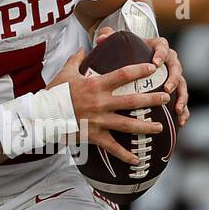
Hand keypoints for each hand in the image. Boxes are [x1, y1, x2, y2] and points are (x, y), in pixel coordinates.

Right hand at [49, 46, 172, 167]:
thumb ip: (77, 60)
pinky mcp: (94, 136)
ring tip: (159, 128)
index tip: (153, 68)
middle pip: (132, 100)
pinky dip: (126, 155)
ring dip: (146, 127)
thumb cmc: (53, 93)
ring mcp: (99, 120)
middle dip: (152, 99)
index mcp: (96, 85)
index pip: (123, 74)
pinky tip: (137, 161)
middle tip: (166, 98)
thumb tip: (83, 48)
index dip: (140, 70)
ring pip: (128, 124)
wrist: (42, 116)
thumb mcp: (65, 73)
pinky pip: (113, 147)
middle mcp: (101, 102)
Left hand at [94, 26, 189, 127]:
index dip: (160, 54)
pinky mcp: (175, 90)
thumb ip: (110, 37)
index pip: (162, 46)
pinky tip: (180, 122)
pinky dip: (183, 111)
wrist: (134, 61)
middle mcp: (169, 61)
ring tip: (177, 109)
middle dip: (173, 79)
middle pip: (176, 67)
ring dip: (182, 97)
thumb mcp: (117, 44)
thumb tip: (101, 37)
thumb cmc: (126, 52)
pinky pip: (182, 100)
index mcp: (157, 47)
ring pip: (182, 85)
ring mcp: (173, 76)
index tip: (155, 64)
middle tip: (167, 90)